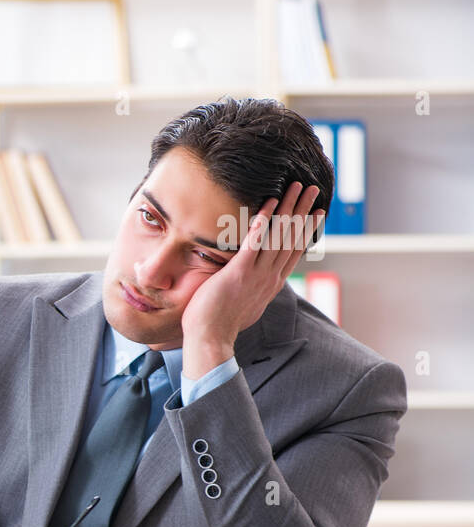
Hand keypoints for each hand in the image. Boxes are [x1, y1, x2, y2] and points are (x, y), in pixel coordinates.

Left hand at [180, 181, 326, 374]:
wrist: (210, 340)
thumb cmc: (220, 324)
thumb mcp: (245, 304)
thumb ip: (252, 289)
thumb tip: (254, 286)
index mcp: (272, 284)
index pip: (294, 251)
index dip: (305, 229)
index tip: (315, 212)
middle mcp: (270, 277)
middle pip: (292, 237)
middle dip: (303, 210)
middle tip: (313, 189)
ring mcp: (256, 275)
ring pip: (278, 236)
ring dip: (289, 208)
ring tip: (296, 187)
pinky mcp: (239, 273)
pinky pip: (254, 243)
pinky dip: (262, 223)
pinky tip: (269, 204)